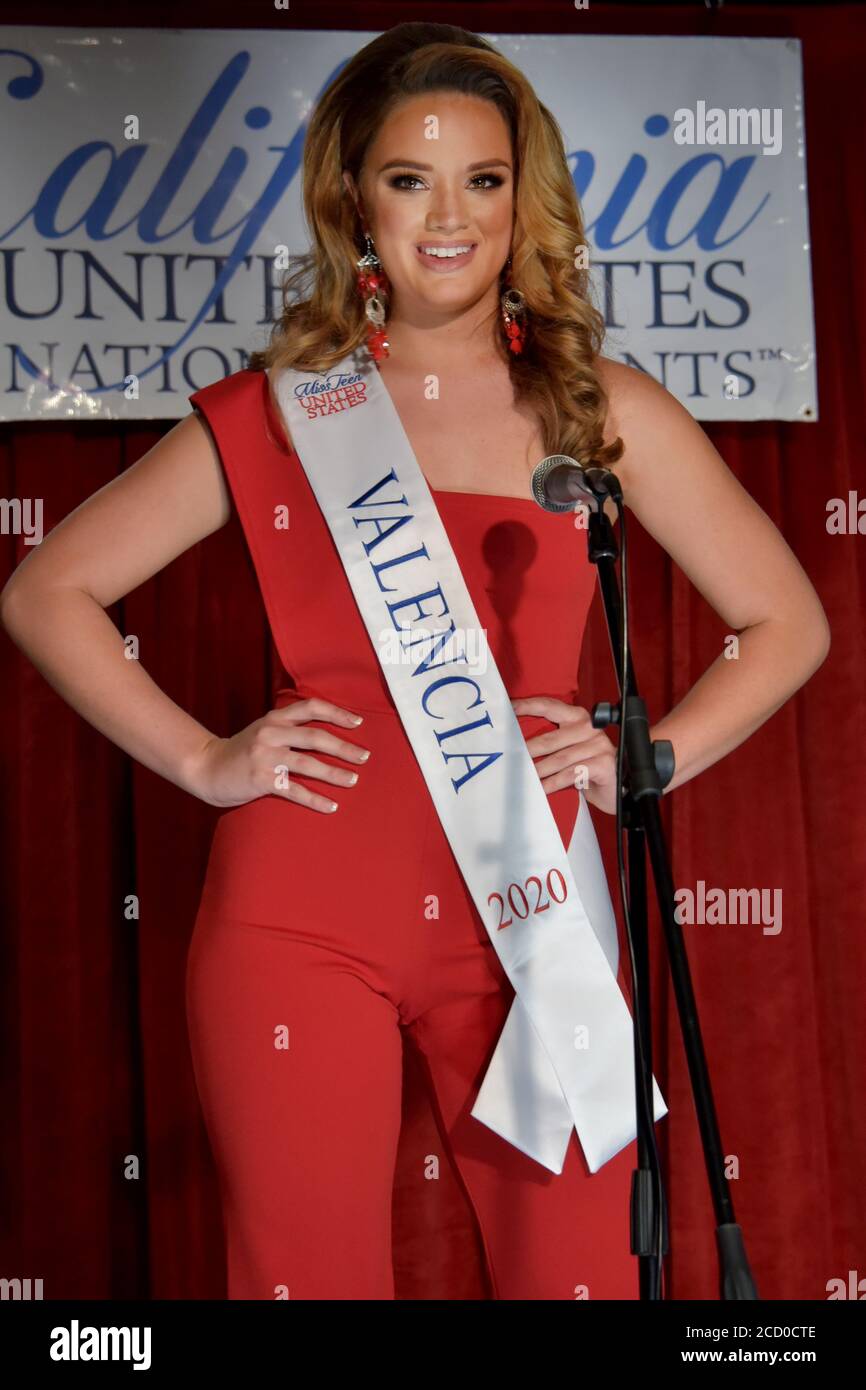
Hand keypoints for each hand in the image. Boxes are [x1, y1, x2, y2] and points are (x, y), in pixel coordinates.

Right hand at [187, 698, 370, 812]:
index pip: (311, 707)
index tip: (359, 722)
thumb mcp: (264, 731)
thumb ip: (288, 727)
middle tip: (364, 757)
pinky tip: (331, 806)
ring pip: (308, 764)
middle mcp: (271, 733)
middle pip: (316, 737)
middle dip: (344, 748)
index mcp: (274, 718)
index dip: (337, 713)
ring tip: (353, 780)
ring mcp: (265, 756)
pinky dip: (315, 799)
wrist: (206, 767)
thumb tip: (326, 734)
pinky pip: (294, 790)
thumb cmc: (242, 751)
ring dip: (334, 773)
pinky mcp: (261, 780)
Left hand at [511, 695, 618, 814]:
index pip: (550, 706)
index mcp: (578, 717)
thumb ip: (553, 741)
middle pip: (550, 739)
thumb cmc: (589, 767)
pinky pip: (571, 774)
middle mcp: (589, 727)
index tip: (509, 709)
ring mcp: (598, 744)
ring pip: (559, 759)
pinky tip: (542, 789)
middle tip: (511, 761)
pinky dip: (553, 783)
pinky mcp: (603, 763)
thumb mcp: (570, 749)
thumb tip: (519, 745)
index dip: (528, 706)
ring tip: (524, 778)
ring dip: (539, 771)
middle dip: (527, 752)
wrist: (620, 786)